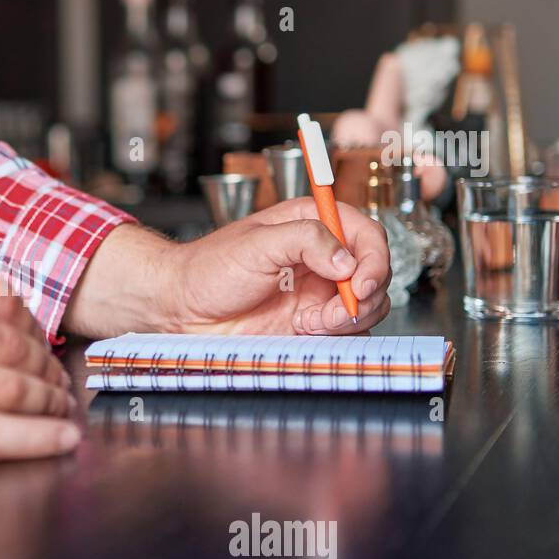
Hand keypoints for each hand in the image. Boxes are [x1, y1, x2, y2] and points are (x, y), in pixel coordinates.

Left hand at [164, 197, 392, 333]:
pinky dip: (336, 333)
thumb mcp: (257, 243)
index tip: (358, 284)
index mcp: (312, 225)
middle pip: (374, 271)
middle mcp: (322, 257)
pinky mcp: (313, 321)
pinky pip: (348, 329)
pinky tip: (303, 328)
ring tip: (311, 321)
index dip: (373, 259)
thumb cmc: (209, 269)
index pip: (367, 234)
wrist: (184, 309)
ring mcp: (319, 291)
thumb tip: (346, 259)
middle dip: (363, 294)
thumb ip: (306, 241)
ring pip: (368, 303)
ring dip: (349, 317)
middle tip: (335, 312)